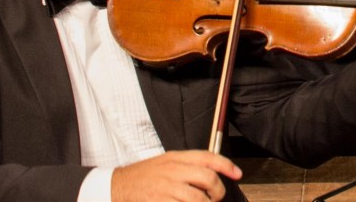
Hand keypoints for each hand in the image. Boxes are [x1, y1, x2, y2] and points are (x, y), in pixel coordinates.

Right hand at [111, 150, 240, 201]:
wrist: (118, 186)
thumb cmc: (144, 176)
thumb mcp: (166, 163)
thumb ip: (187, 166)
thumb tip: (212, 174)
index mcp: (176, 158)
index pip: (208, 157)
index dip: (227, 165)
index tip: (237, 174)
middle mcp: (173, 171)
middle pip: (208, 178)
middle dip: (217, 191)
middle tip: (215, 197)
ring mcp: (166, 188)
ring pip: (198, 198)